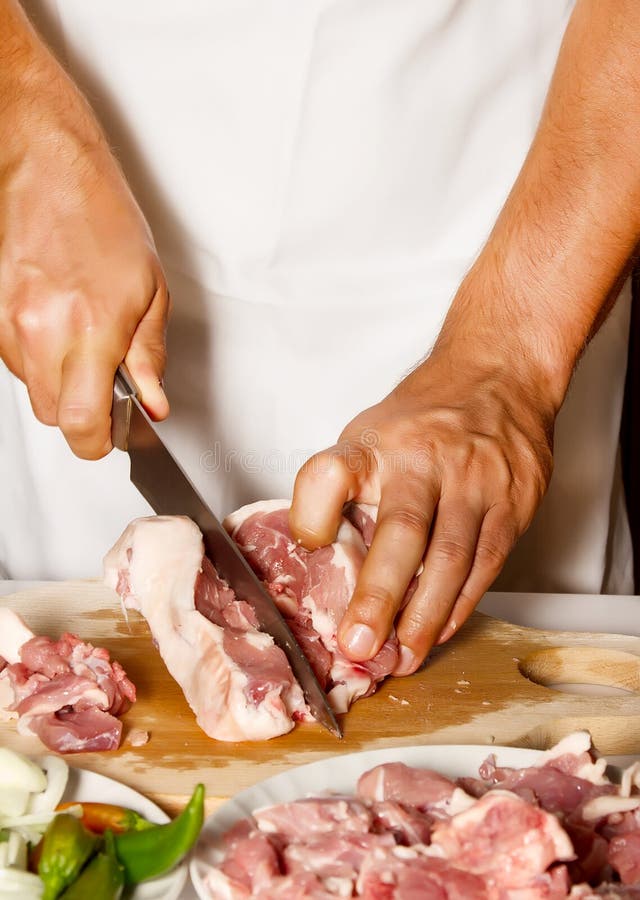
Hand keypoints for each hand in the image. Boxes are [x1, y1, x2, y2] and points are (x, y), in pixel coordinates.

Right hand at [0, 15, 168, 458]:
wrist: (46, 165)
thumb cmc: (101, 216)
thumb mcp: (150, 289)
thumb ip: (149, 356)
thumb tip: (152, 403)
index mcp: (90, 330)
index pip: (82, 425)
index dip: (99, 443)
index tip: (113, 435)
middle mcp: (41, 333)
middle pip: (54, 417)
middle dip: (83, 414)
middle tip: (107, 387)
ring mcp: (8, 324)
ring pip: (31, 391)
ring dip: (59, 385)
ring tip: (83, 344)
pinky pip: (13, 362)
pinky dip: (36, 359)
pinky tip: (57, 326)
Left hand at [290, 337, 554, 674]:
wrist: (498, 377)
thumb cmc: (422, 420)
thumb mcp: (366, 437)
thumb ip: (342, 491)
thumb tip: (314, 557)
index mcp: (375, 444)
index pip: (332, 473)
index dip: (312, 513)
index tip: (307, 549)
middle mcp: (424, 459)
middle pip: (402, 532)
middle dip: (379, 596)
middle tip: (359, 645)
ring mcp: (475, 479)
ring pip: (451, 558)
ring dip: (425, 617)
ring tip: (403, 658)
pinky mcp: (514, 500)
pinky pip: (487, 562)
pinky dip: (461, 603)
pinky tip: (440, 629)